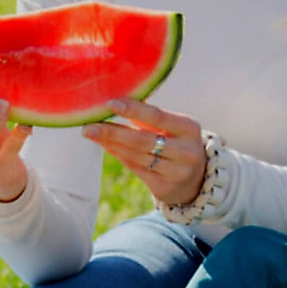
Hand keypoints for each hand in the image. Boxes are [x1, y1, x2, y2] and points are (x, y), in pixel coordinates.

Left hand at [83, 98, 206, 206]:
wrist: (198, 178)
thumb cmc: (178, 142)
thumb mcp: (174, 127)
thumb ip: (150, 116)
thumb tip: (117, 99)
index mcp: (190, 129)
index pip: (159, 117)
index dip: (134, 110)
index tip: (111, 103)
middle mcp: (186, 152)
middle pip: (143, 141)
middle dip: (113, 132)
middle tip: (88, 126)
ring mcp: (176, 172)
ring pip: (136, 156)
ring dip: (111, 143)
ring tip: (91, 132)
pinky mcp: (164, 187)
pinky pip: (135, 168)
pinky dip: (118, 154)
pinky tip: (105, 145)